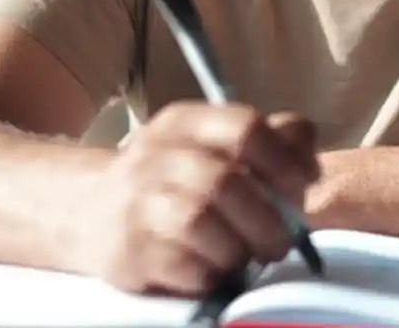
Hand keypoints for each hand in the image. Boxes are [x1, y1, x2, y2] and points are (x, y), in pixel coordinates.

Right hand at [72, 101, 318, 294]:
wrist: (88, 211)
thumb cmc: (173, 178)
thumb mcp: (212, 145)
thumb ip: (270, 142)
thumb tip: (311, 161)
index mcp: (186, 122)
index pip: (245, 128)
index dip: (286, 160)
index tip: (306, 185)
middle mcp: (156, 155)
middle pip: (226, 182)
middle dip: (268, 219)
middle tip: (280, 241)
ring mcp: (136, 202)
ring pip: (201, 222)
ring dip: (239, 249)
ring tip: (245, 256)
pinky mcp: (128, 252)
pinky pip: (184, 267)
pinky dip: (211, 275)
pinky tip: (213, 270)